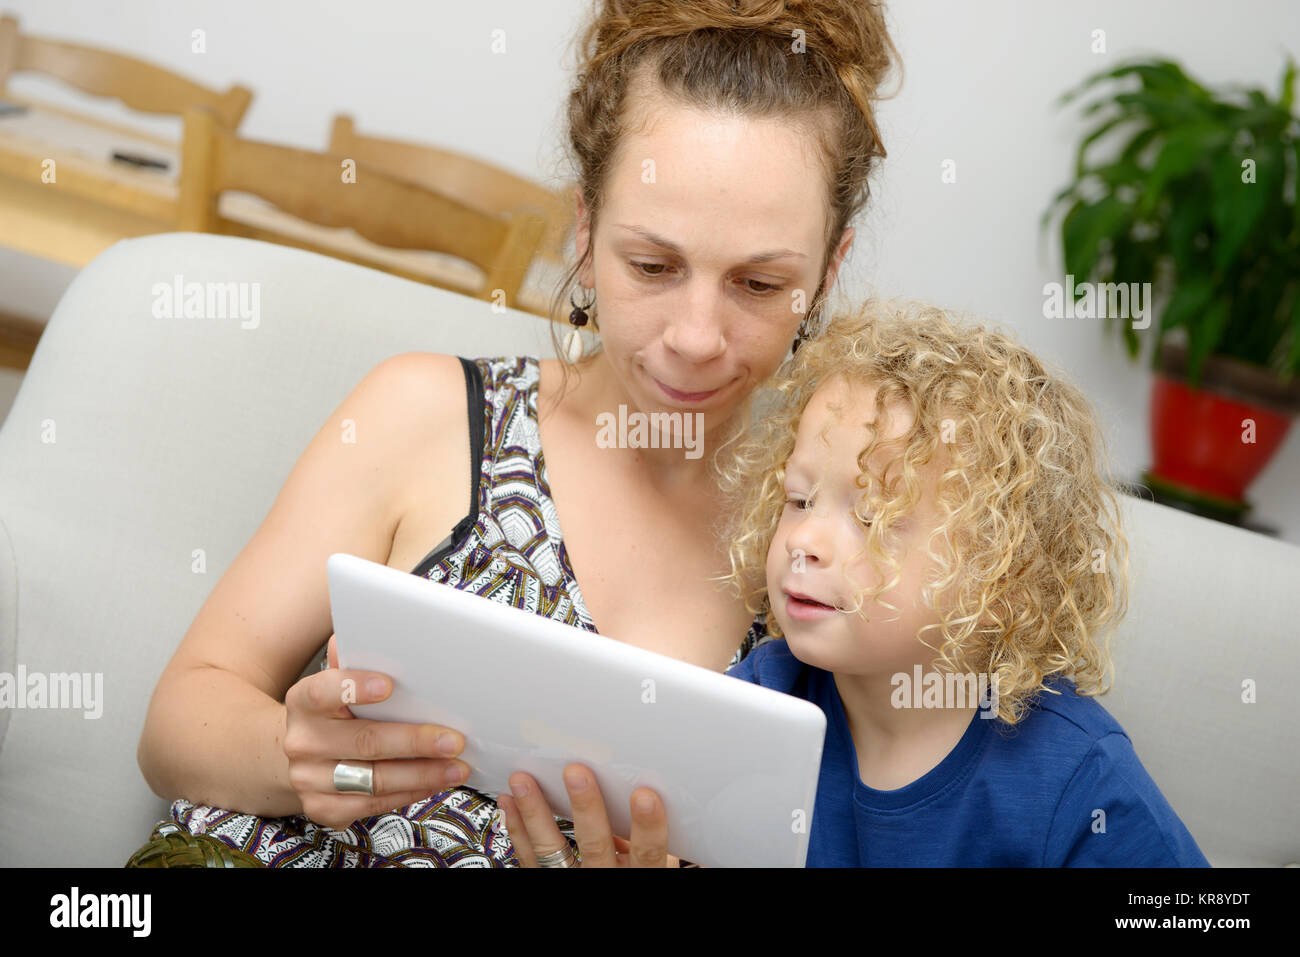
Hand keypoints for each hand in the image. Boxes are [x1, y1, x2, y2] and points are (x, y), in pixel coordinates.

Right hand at [281, 634, 470, 829]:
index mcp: (303, 701)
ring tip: (457, 765)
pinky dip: (410, 793)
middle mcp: (301, 742)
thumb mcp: (338, 681)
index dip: (355, 687)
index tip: (389, 685)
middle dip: (414, 741)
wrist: (302, 754)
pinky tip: (435, 782)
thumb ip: (355, 660)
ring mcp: (309, 780)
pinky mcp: (324, 809)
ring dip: (422, 773)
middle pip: (364, 742)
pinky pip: (373, 805)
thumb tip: (375, 629)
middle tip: (453, 739)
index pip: (324, 691)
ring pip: (374, 781)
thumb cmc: (335, 710)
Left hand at [498, 763, 677, 866]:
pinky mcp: (544, 880)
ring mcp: (572, 881)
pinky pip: (527, 858)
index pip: (647, 854)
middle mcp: (604, 878)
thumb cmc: (633, 874)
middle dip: (586, 809)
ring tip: (524, 781)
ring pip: (551, 852)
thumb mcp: (651, 865)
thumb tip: (633, 787)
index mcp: (639, 874)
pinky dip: (517, 828)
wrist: (605, 912)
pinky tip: (510, 802)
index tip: (645, 795)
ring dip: (536, 812)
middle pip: (596, 847)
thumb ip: (640, 834)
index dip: (647, 826)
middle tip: (577, 772)